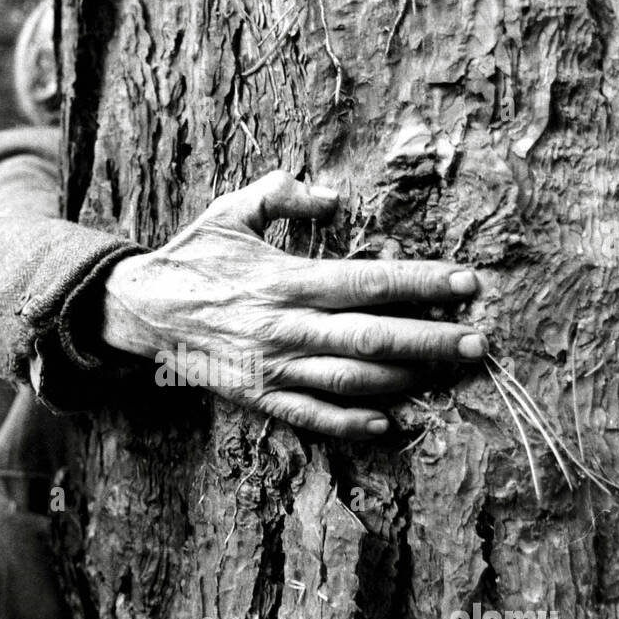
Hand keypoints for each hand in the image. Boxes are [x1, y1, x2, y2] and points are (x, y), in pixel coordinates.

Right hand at [100, 170, 486, 438]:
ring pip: (350, 380)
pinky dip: (350, 425)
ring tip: (450, 379)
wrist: (139, 310)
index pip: (367, 281)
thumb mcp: (233, 209)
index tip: (468, 283)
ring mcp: (272, 368)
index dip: (421, 283)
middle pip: (371, 336)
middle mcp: (284, 327)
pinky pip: (311, 417)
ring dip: (405, 381)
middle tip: (480, 343)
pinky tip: (389, 424)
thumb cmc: (194, 255)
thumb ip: (284, 194)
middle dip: (431, 341)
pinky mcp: (259, 397)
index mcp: (285, 279)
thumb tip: (336, 198)